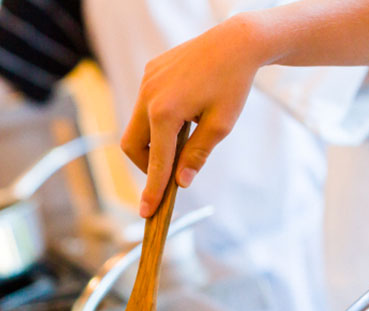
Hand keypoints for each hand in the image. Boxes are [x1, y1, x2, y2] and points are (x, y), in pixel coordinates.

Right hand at [121, 15, 264, 217]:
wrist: (236, 41)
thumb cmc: (233, 83)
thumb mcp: (221, 125)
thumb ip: (198, 154)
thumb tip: (182, 181)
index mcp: (165, 113)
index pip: (156, 162)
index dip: (153, 190)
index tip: (146, 212)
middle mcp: (148, 97)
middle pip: (132, 146)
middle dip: (147, 163)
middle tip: (170, 167)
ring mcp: (146, 82)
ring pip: (135, 124)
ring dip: (153, 138)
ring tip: (181, 134)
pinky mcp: (149, 72)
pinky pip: (144, 103)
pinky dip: (156, 117)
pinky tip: (182, 108)